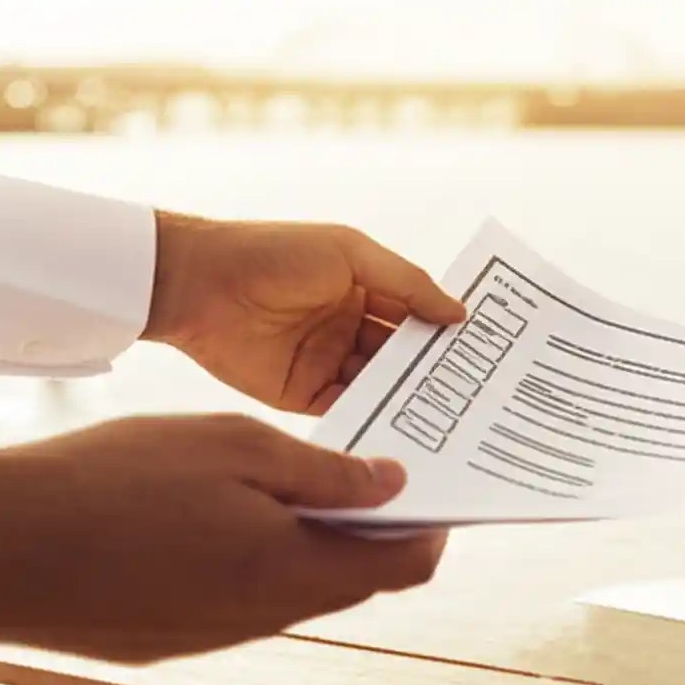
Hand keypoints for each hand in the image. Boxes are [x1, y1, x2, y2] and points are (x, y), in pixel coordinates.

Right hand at [0, 415, 445, 661]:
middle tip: (369, 472)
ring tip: (300, 482)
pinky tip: (236, 514)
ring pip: (300, 588)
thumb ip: (326, 472)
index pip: (405, 566)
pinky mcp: (178, 633)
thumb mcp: (236, 448)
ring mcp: (220, 633)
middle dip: (377, 531)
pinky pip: (249, 599)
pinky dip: (266, 559)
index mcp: (295, 570)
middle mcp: (268, 617)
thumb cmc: (117, 483)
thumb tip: (390, 485)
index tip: (436, 489)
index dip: (433, 526)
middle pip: (356, 579)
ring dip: (317, 542)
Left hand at [143, 212, 465, 413]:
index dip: (445, 330)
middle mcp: (348, 327)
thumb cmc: (274, 255)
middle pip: (401, 354)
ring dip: (410, 397)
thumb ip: (407, 283)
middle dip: (434, 369)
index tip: (485, 350)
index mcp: (361, 287)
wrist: (198, 285)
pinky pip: (348, 410)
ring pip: (380, 385)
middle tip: (479, 392)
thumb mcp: (351, 254)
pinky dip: (374, 419)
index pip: (414, 313)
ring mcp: (327, 362)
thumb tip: (459, 312)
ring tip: (453, 416)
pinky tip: (406, 430)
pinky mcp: (303, 395)